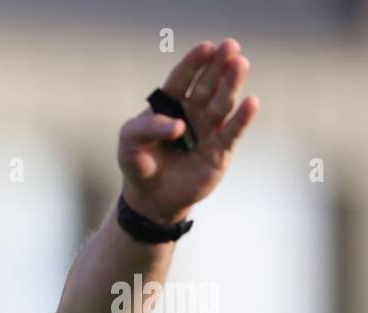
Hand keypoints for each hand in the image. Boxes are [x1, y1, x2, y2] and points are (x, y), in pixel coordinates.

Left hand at [118, 38, 259, 224]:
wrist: (150, 198)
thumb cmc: (138, 164)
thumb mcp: (129, 143)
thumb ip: (146, 128)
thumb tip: (178, 126)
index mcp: (170, 105)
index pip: (182, 79)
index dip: (194, 63)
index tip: (206, 47)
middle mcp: (193, 113)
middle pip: (207, 85)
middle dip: (218, 66)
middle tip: (231, 46)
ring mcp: (208, 130)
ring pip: (222, 103)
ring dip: (231, 84)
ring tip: (240, 64)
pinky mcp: (220, 150)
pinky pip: (232, 132)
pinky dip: (242, 118)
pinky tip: (251, 102)